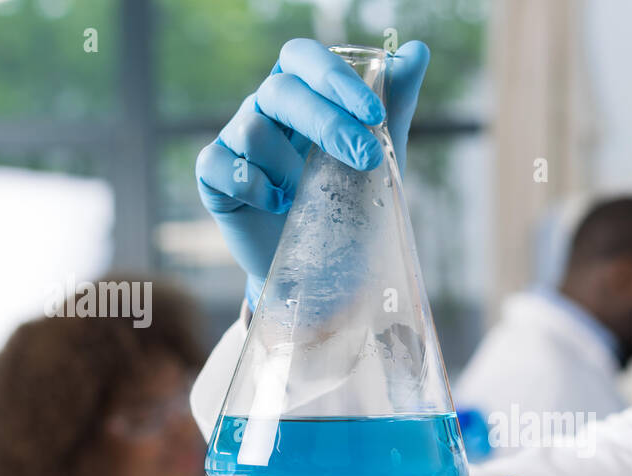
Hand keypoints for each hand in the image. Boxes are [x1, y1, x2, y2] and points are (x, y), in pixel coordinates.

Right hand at [195, 38, 429, 309]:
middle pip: (280, 90)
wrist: (323, 270)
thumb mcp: (377, 155)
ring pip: (253, 130)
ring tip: (307, 195)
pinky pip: (222, 166)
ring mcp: (235, 141)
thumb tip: (417, 50)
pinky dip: (255, 187)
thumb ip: (394, 104)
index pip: (302, 57)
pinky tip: (277, 206)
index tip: (374, 113)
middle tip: (366, 158)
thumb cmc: (347, 203)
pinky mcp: (214, 178)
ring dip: (291, 167)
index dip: (333, 76)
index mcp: (300, 92)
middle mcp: (263, 109)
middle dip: (327, 123)